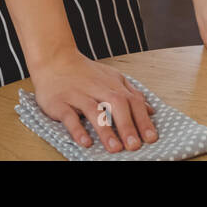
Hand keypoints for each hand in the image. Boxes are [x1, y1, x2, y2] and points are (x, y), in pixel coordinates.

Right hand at [29, 45, 156, 151]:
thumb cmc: (85, 73)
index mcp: (113, 84)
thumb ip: (130, 94)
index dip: (143, 120)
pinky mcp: (60, 102)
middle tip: (135, 146)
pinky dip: (78, 129)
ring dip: (106, 130)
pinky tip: (85, 142)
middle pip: (117, 104)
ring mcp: (78, 94)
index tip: (151, 138)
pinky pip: (69, 116)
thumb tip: (150, 110)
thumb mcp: (112, 79)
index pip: (132, 101)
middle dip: (127, 126)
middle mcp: (97, 88)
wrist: (55, 59)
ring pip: (94, 111)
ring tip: (115, 148)